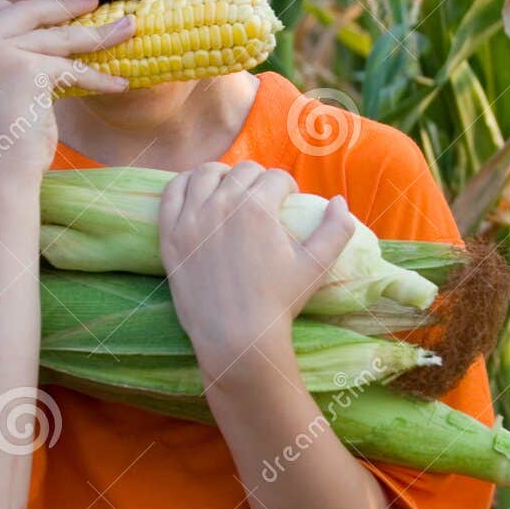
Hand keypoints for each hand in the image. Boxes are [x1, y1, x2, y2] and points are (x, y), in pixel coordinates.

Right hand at [0, 0, 136, 172]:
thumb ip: (7, 58)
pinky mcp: (25, 69)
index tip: (41, 10)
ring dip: (97, 34)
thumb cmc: (3, 140)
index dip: (9, 4)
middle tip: (94, 2)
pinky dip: (98, 77)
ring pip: (57, 36)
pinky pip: (71, 66)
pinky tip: (118, 83)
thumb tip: (51, 31)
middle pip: (24, 10)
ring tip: (127, 30)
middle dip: (63, 4)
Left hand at [156, 160, 359, 380]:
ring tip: (230, 188)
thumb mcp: (317, 266)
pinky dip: (184, 183)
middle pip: (243, 171)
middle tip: (262, 197)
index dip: (287, 187)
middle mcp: (221, 204)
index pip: (276, 178)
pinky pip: (172, 193)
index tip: (287, 200)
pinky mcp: (170, 235)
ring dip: (222, 175)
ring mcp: (191, 218)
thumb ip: (336, 229)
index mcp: (257, 207)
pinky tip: (196, 190)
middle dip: (259, 179)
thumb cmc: (279, 303)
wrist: (235, 337)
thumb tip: (340, 201)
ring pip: (205, 174)